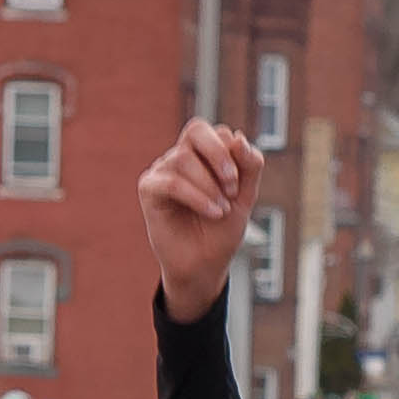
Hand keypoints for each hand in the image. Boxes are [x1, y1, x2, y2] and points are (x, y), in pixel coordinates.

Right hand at [137, 119, 265, 324]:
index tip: (239, 186)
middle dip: (218, 154)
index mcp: (204, 156)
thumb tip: (237, 137)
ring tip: (221, 210)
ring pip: (183, 158)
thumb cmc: (221, 232)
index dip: (232, 153)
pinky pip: (171, 182)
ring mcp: (163, 172)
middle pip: (196, 131)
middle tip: (232, 186)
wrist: (204, 267)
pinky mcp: (149, 190)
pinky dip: (196, 196)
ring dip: (209, 185)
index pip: (216, 132)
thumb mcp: (245, 197)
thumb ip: (249, 166)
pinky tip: (212, 213)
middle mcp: (181, 158)